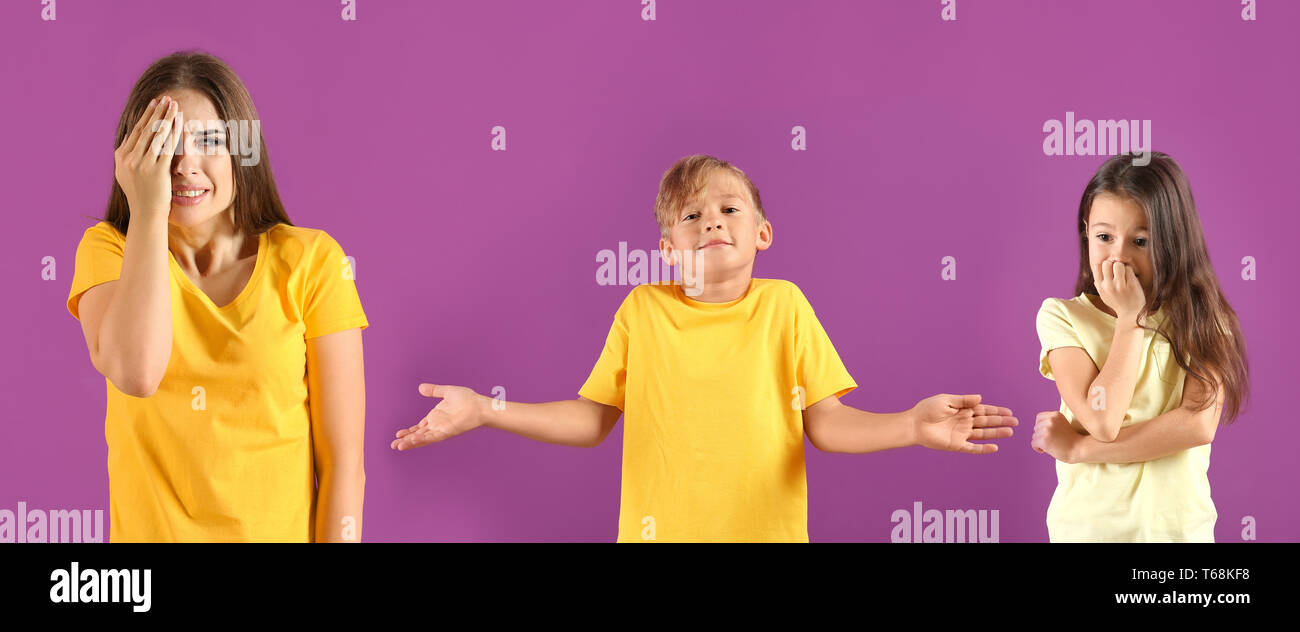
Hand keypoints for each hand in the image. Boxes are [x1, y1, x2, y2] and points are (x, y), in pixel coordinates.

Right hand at [113, 95, 182, 219]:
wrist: (146, 213)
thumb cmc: (141, 194)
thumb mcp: (126, 173)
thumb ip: (128, 155)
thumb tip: (130, 136)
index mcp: (121, 157)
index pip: (136, 130)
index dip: (146, 116)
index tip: (154, 104)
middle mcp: (129, 159)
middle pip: (146, 129)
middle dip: (157, 112)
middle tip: (166, 98)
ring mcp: (142, 164)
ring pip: (157, 135)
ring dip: (166, 118)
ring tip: (174, 105)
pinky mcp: (156, 171)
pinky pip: (167, 147)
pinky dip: (174, 132)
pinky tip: (179, 121)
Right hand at [391, 384, 485, 449]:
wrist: (479, 404)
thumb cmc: (467, 399)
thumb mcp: (447, 392)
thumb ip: (434, 391)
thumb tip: (420, 387)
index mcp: (435, 417)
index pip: (418, 427)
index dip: (408, 431)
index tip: (397, 434)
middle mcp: (436, 425)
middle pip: (418, 435)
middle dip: (405, 440)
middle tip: (393, 445)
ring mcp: (441, 429)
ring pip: (423, 438)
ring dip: (411, 442)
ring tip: (399, 446)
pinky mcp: (447, 431)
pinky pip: (432, 437)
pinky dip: (422, 439)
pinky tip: (412, 441)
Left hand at [911, 394, 1016, 453]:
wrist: (914, 424)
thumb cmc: (927, 409)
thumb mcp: (946, 400)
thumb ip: (963, 400)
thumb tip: (980, 398)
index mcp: (963, 410)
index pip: (983, 410)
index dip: (996, 411)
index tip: (1009, 412)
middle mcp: (965, 422)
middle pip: (986, 422)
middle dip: (1001, 421)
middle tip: (1015, 422)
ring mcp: (962, 434)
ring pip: (983, 434)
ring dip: (996, 433)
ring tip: (1010, 432)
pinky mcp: (956, 444)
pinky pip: (973, 448)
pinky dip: (983, 449)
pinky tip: (994, 448)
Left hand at [1031, 411, 1080, 462]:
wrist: (1079, 449)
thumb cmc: (1070, 439)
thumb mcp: (1062, 424)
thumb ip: (1051, 421)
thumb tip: (1036, 424)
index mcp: (1055, 414)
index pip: (1039, 417)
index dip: (1041, 426)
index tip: (1048, 433)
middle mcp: (1050, 420)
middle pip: (1036, 427)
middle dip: (1041, 435)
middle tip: (1052, 441)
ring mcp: (1047, 430)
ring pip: (1034, 436)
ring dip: (1040, 442)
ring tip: (1051, 445)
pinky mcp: (1043, 440)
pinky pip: (1033, 444)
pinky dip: (1037, 448)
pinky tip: (1045, 450)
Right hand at [1093, 257, 1144, 323]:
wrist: (1130, 314)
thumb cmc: (1117, 302)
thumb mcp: (1104, 295)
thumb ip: (1099, 283)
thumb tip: (1096, 269)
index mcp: (1100, 287)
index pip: (1097, 267)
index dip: (1103, 265)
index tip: (1109, 269)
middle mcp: (1108, 286)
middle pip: (1107, 263)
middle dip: (1113, 264)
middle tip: (1118, 271)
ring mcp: (1120, 286)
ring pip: (1118, 264)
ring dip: (1122, 266)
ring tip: (1125, 273)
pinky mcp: (1131, 285)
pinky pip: (1129, 269)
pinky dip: (1130, 271)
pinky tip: (1131, 277)